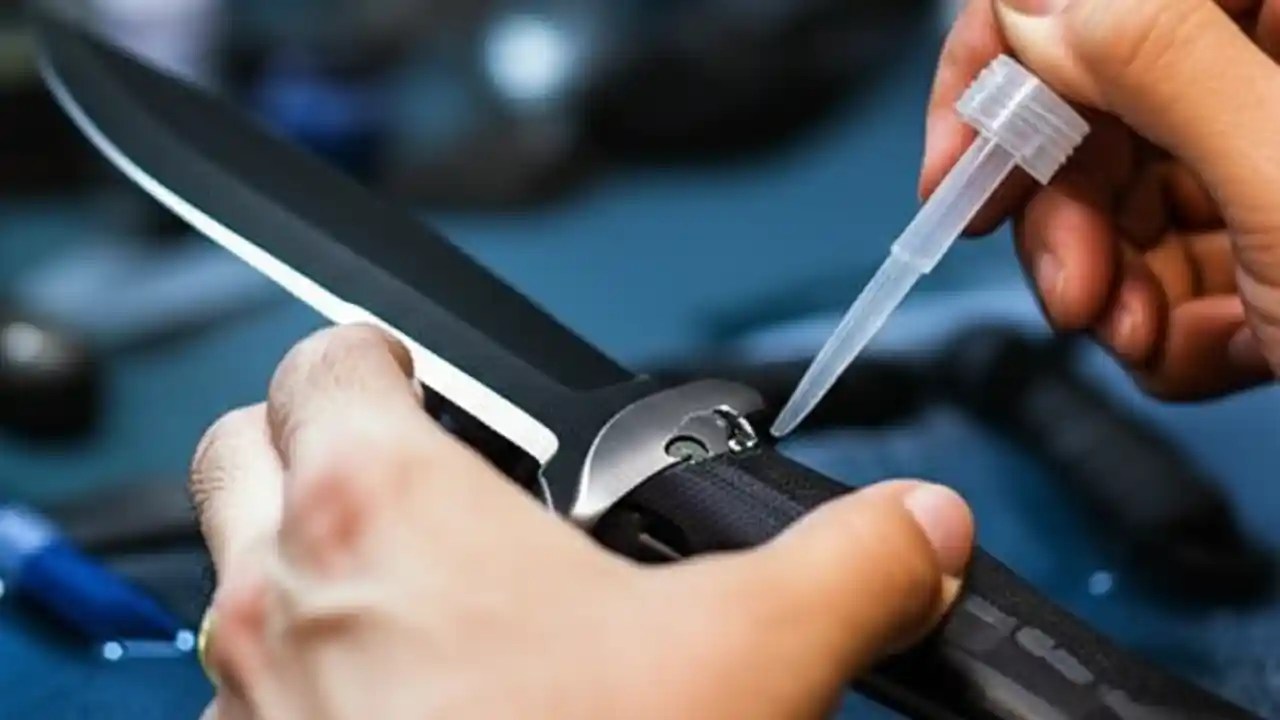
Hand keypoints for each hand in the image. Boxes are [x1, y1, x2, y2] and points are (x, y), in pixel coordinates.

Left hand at [189, 325, 973, 719]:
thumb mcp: (748, 660)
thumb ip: (848, 569)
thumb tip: (919, 531)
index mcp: (381, 507)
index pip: (328, 359)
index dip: (379, 354)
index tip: (425, 377)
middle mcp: (280, 592)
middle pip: (242, 445)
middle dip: (306, 434)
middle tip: (401, 466)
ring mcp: (248, 695)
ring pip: (228, 569)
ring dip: (293, 557)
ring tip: (406, 588)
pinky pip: (245, 689)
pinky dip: (298, 673)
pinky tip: (398, 706)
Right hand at [925, 0, 1279, 398]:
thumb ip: (1155, 60)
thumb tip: (1026, 1)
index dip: (1002, 60)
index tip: (953, 156)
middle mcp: (1264, 78)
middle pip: (1094, 108)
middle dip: (1064, 214)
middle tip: (1066, 284)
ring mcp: (1261, 161)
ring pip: (1116, 198)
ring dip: (1107, 287)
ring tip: (1141, 337)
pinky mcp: (1261, 241)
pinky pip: (1161, 264)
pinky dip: (1161, 327)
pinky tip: (1203, 352)